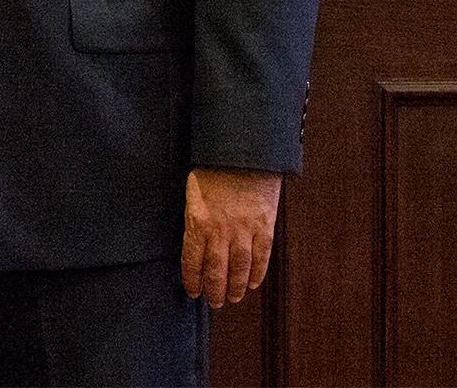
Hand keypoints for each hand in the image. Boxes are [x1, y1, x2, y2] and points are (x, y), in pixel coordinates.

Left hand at [181, 167, 282, 306]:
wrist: (243, 153)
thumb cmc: (212, 169)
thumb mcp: (192, 192)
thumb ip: (194, 219)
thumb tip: (194, 245)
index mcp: (197, 221)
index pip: (192, 260)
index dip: (192, 279)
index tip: (192, 291)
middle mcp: (220, 230)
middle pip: (216, 271)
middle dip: (214, 291)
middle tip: (214, 303)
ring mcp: (244, 230)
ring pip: (239, 269)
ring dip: (235, 287)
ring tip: (231, 298)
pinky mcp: (265, 227)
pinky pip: (261, 257)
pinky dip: (256, 273)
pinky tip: (251, 283)